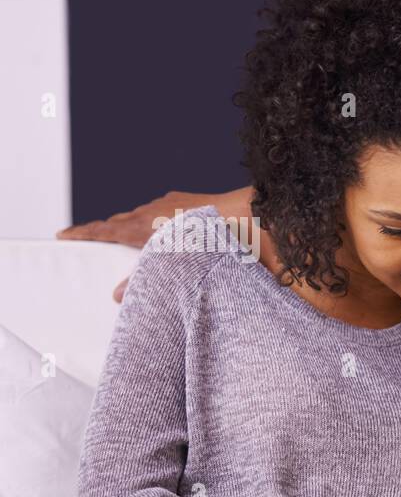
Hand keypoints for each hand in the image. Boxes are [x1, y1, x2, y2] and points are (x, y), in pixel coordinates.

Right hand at [57, 188, 247, 302]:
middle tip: (93, 238)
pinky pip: (162, 209)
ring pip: (141, 214)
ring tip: (127, 236)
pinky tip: (165, 228)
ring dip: (132, 224)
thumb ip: (143, 281)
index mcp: (140, 226)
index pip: (102, 229)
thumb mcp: (172, 267)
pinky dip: (156, 219)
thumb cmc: (208, 244)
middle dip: (106, 229)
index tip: (62, 235)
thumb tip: (117, 296)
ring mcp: (169, 203)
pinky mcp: (186, 200)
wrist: (242, 218)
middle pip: (120, 220)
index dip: (82, 233)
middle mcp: (150, 211)